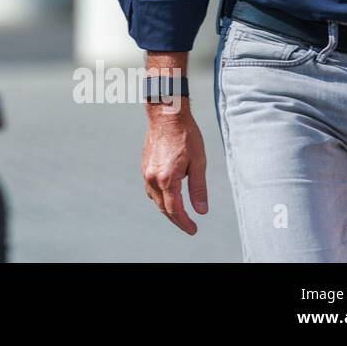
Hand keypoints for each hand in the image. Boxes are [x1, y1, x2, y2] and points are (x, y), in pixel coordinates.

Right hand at [141, 108, 208, 234]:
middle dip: (176, 219)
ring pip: (155, 199)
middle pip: (163, 207)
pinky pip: (150, 189)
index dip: (184, 222)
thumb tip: (201, 210)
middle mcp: (153, 177)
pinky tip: (168, 197)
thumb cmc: (185, 136)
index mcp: (167, 178)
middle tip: (189, 226)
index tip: (193, 229)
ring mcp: (146, 171)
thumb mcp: (199, 162)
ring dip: (166, 209)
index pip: (175, 209)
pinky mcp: (145, 166)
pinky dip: (159, 198)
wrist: (166, 115)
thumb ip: (198, 188)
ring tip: (180, 215)